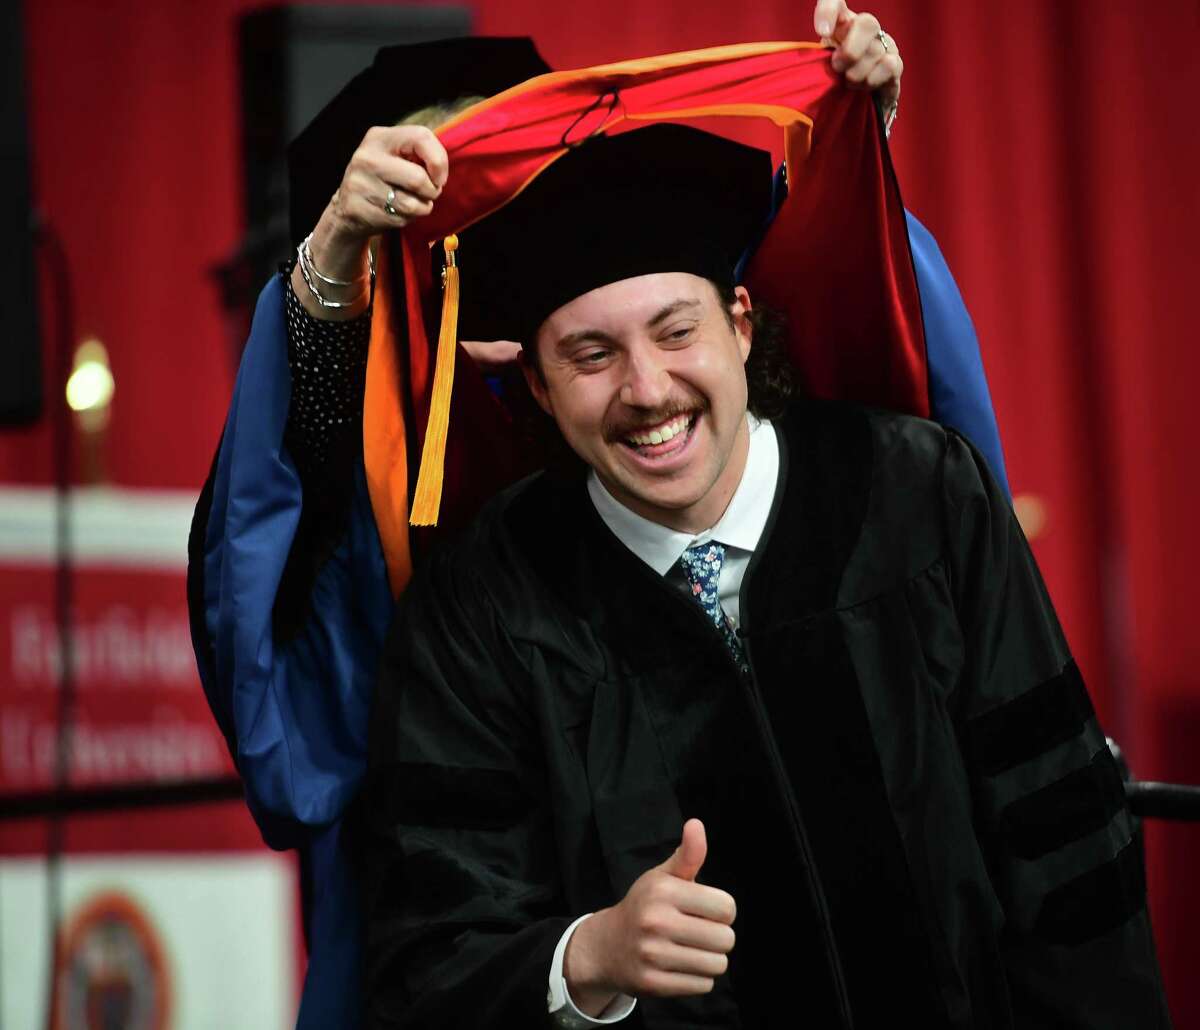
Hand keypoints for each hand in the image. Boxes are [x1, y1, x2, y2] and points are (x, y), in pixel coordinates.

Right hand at [293, 125, 448, 317]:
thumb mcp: (395, 156)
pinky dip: (408, 219)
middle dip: (432, 191)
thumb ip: (418, 155)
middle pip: (418, 178)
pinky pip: (400, 219)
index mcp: (379, 138)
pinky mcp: (360, 209)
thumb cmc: (382, 179)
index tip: (439, 176)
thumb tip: (440, 172)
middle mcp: (367, 158)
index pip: (421, 137)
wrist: (347, 207)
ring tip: (413, 203)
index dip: (439, 161)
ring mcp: (361, 184)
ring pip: (412, 203)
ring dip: (422, 207)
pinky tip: (397, 212)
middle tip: (428, 193)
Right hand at [563, 819, 735, 1015]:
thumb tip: (696, 824)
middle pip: (725, 939)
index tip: (705, 910)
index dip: (722, 910)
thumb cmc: (644, 906)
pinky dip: (697, 978)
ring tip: (690, 949)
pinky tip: (679, 965)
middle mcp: (657, 921)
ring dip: (710, 959)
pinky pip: (703, 985)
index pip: (727, 908)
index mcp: (664, 890)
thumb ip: (687, 854)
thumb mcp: (663, 877)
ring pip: (717, 965)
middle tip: (698, 932)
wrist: (606, 946)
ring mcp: (653, 955)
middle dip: (718, 937)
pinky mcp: (653, 984)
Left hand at [813, 1, 902, 117]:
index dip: (828, 9)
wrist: (857, 102)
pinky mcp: (895, 63)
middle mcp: (865, 28)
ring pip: (876, 50)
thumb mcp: (817, 68)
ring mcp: (884, 43)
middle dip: (851, 51)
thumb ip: (811, 61)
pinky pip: (888, 65)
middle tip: (838, 68)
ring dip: (857, 74)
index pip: (835, 0)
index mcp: (841, 23)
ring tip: (849, 84)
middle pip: (868, 22)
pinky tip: (864, 87)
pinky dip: (872, 80)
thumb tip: (802, 69)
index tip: (822, 31)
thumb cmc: (833, 81)